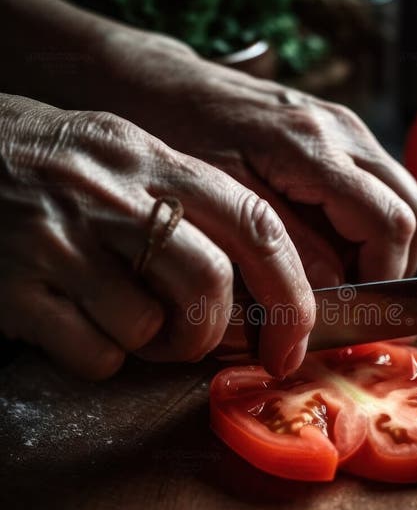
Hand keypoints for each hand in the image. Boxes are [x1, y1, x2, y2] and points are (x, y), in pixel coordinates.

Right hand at [0, 94, 314, 379]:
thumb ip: (182, 196)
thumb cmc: (36, 163)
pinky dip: (98, 358)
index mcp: (145, 155)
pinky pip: (93, 352)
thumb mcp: (112, 151)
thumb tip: (257, 275)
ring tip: (119, 322)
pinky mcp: (13, 286)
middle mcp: (106, 191)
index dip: (291, 289)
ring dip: (148, 345)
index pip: (253, 219)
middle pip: (209, 280)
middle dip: (215, 333)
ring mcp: (55, 238)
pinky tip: (70, 327)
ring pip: (148, 325)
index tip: (294, 339)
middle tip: (197, 344)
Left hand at [93, 27, 416, 287]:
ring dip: (386, 247)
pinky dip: (372, 224)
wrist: (161, 82)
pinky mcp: (340, 130)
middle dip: (394, 266)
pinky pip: (382, 185)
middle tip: (352, 300)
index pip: (391, 224)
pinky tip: (329, 243)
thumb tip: (335, 287)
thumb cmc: (179, 136)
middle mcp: (345, 131)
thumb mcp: (221, 199)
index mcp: (315, 148)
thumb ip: (283, 244)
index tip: (353, 312)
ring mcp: (347, 126)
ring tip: (340, 276)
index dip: (382, 278)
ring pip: (407, 199)